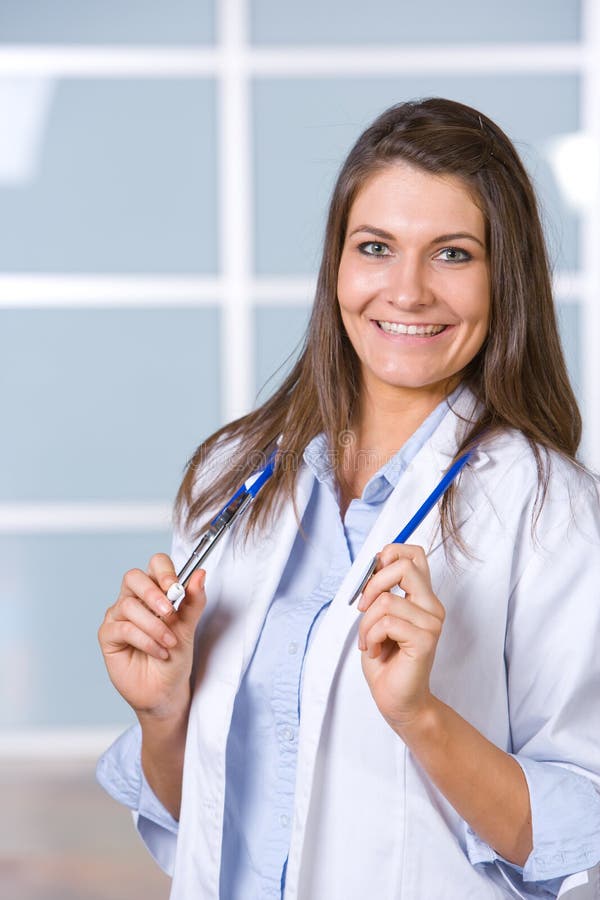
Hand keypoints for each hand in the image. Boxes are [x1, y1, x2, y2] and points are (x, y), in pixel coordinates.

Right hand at [98, 553, 205, 719]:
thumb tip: (200, 574)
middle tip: (169, 612)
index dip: (164, 571)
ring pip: (129, 606)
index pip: (154, 564)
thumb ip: (193, 600)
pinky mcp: (108, 636)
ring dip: (154, 626)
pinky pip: (124, 629)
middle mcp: (134, 599)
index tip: (176, 587)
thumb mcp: (189, 626)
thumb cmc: (176, 656)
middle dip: (153, 593)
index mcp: (155, 591)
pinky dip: (146, 641)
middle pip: (133, 577)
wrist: (167, 689)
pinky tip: (158, 652)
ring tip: (169, 643)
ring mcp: (118, 616)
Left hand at [357, 543, 444, 732]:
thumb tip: (373, 565)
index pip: (414, 554)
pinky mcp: (425, 641)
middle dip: (372, 584)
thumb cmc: (387, 659)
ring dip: (365, 623)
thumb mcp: (377, 616)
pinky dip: (371, 637)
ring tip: (369, 641)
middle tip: (363, 608)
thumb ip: (381, 591)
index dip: (389, 554)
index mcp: (422, 596)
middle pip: (403, 566)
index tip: (372, 577)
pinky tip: (375, 650)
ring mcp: (432, 623)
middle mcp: (432, 606)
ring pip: (386, 601)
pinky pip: (386, 623)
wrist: (397, 699)